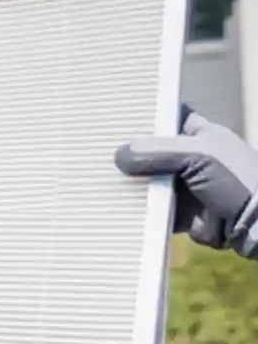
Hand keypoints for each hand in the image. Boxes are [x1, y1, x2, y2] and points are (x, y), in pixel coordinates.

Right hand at [115, 107, 257, 258]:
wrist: (256, 223)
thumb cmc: (237, 179)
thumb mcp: (198, 155)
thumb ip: (157, 152)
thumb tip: (119, 155)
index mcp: (200, 135)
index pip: (167, 120)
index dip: (144, 120)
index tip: (115, 122)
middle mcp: (190, 158)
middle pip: (150, 153)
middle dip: (129, 156)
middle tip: (101, 154)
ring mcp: (184, 186)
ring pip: (147, 182)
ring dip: (131, 185)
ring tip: (102, 180)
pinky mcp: (179, 212)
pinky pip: (150, 208)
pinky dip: (137, 210)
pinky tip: (116, 205)